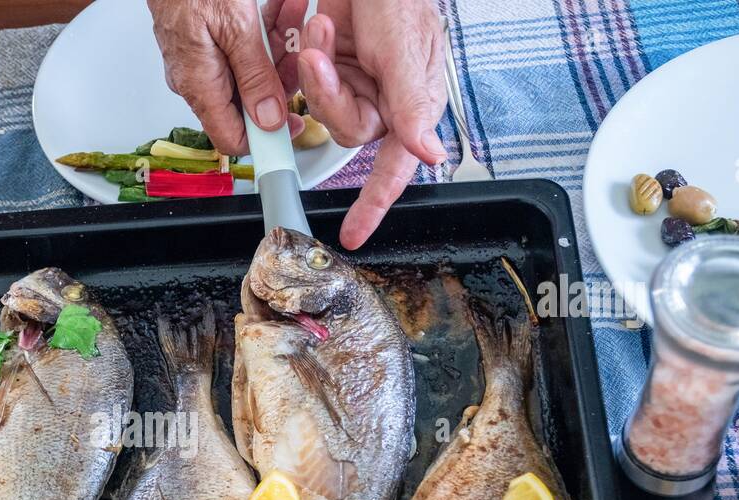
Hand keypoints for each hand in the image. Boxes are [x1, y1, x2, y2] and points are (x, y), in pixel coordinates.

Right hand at [147, 0, 307, 155]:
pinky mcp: (206, 42)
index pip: (232, 138)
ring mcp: (202, 61)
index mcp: (199, 84)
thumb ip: (255, 75)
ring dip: (277, 46)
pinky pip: (241, 50)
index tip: (293, 124)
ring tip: (292, 14)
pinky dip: (263, 33)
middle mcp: (197, 79)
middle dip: (280, 76)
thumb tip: (269, 119)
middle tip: (301, 49)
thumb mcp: (235, 26)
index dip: (265, 137)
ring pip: (250, 72)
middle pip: (248, 101)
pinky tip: (279, 10)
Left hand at [298, 0, 446, 248]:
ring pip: (321, 106)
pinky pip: (308, 81)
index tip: (355, 234)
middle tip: (321, 55)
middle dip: (327, 93)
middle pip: (344, 129)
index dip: (374, 204)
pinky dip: (309, 54)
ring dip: (317, 68)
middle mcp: (385, 102)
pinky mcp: (332, 67)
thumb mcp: (407, 50)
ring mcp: (356, 85)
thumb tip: (430, 155)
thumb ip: (412, 106)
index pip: (394, 170)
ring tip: (324, 28)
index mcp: (412, 107)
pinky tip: (319, 26)